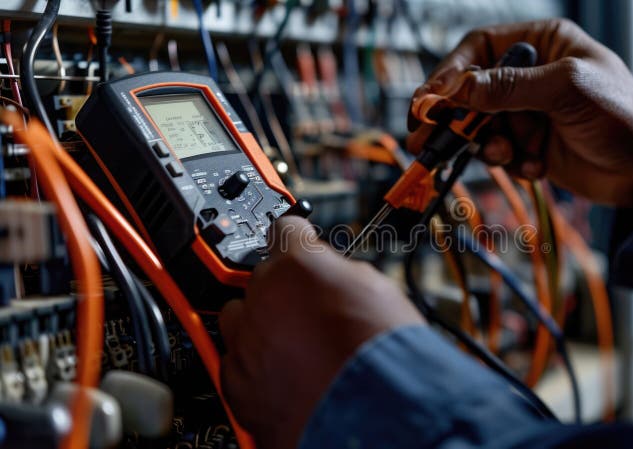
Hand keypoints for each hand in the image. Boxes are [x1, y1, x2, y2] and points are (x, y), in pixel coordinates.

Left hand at [219, 216, 422, 448]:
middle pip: (260, 277)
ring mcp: (246, 343)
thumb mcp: (377, 290)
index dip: (298, 236)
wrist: (375, 418)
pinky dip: (254, 365)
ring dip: (259, 324)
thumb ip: (340, 273)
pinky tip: (282, 374)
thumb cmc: (385, 358)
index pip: (285, 228)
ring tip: (293, 343)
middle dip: (282, 288)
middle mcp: (262, 299)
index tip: (300, 242)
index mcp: (297, 266)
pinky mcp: (237, 386)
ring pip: (237, 318)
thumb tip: (331, 275)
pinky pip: (233, 362)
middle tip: (309, 308)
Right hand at [407, 19, 632, 206]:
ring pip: (481, 125)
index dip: (450, 73)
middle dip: (453, 117)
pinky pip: (500, 152)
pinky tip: (537, 165)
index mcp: (541, 44)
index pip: (478, 48)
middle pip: (471, 90)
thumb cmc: (622, 114)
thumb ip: (510, 87)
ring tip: (507, 155)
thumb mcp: (567, 89)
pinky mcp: (528, 144)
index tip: (431, 99)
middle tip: (423, 138)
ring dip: (488, 144)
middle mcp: (529, 75)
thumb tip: (459, 88)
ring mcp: (527, 112)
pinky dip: (513, 162)